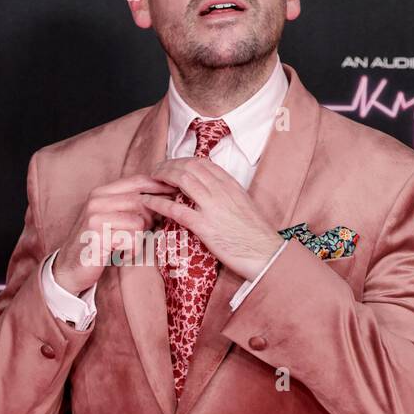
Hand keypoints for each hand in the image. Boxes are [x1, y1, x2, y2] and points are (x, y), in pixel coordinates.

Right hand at [53, 174, 177, 294]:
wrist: (69, 268)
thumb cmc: (98, 243)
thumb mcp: (112, 218)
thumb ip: (132, 205)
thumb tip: (166, 198)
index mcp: (100, 192)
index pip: (137, 181)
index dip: (159, 185)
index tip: (175, 191)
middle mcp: (96, 201)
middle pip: (141, 202)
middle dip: (150, 218)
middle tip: (144, 232)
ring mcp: (95, 218)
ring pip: (139, 222)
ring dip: (139, 237)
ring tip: (126, 245)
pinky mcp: (98, 237)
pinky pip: (132, 240)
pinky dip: (132, 251)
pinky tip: (121, 254)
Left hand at [141, 157, 280, 279]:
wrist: (266, 253)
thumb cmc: (255, 233)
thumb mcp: (243, 204)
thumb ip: (227, 193)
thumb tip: (212, 188)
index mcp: (230, 184)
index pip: (202, 162)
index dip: (182, 160)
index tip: (171, 164)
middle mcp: (221, 190)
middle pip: (188, 166)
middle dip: (168, 165)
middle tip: (155, 171)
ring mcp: (212, 207)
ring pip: (181, 180)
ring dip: (161, 177)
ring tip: (149, 181)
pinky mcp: (205, 226)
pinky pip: (176, 210)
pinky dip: (158, 203)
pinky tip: (147, 201)